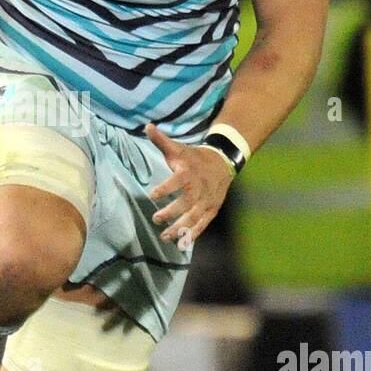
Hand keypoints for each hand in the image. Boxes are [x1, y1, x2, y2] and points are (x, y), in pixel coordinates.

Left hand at [145, 122, 233, 246]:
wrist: (222, 162)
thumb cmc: (193, 157)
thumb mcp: (178, 148)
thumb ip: (161, 140)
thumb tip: (147, 126)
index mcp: (189, 172)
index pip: (177, 181)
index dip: (165, 187)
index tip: (152, 194)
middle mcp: (199, 188)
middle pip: (187, 203)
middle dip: (172, 212)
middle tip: (156, 218)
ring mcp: (207, 201)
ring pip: (194, 217)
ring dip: (180, 228)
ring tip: (165, 236)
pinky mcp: (211, 210)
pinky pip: (203, 224)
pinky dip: (193, 235)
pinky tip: (181, 244)